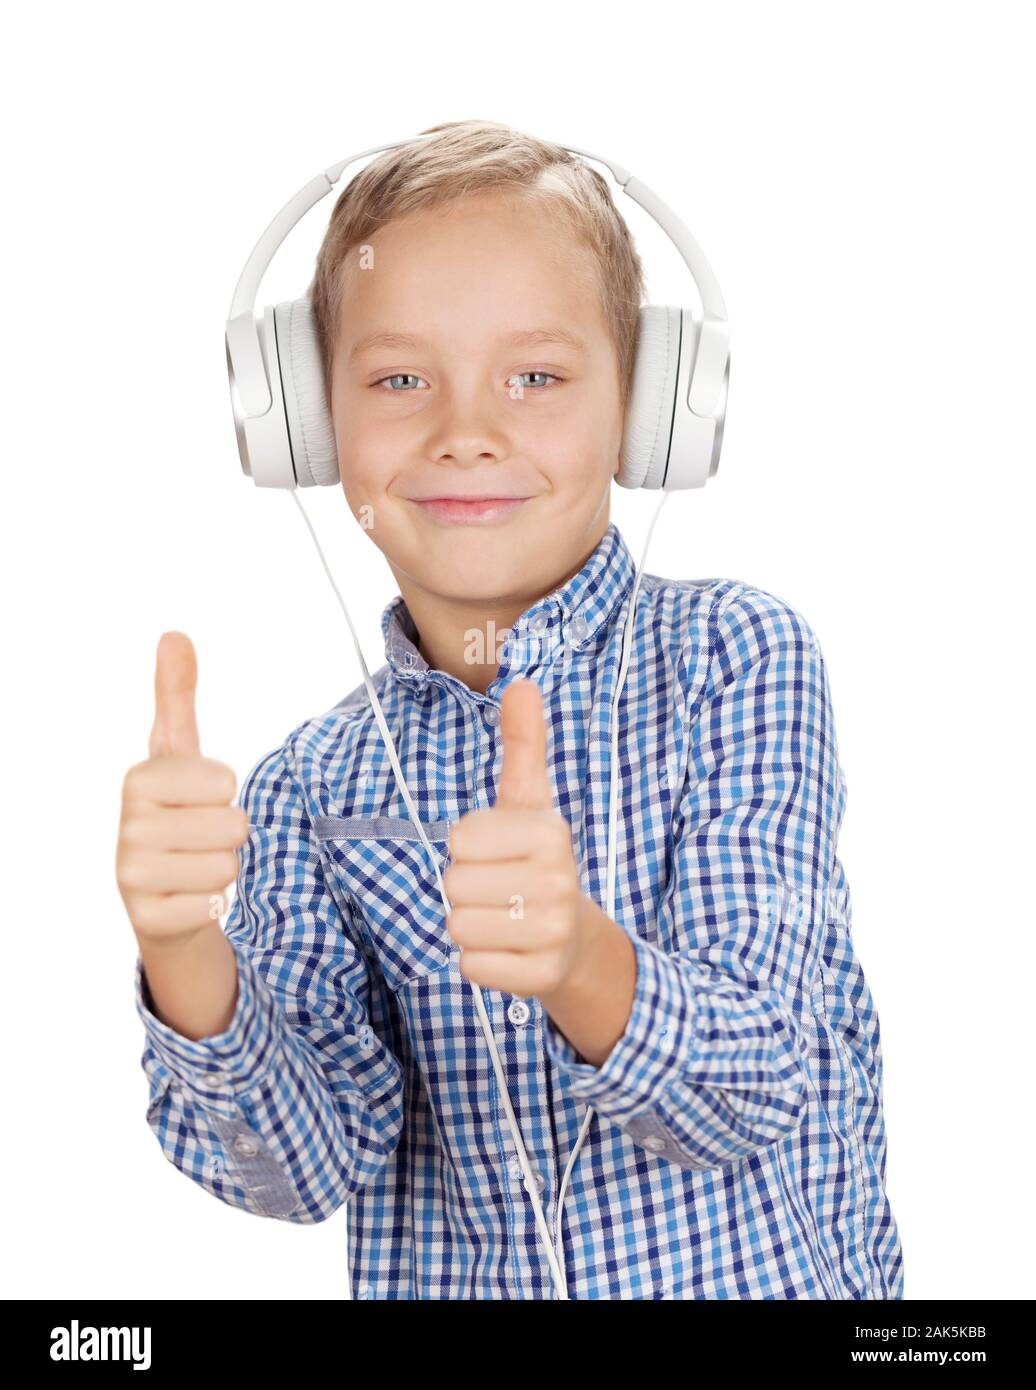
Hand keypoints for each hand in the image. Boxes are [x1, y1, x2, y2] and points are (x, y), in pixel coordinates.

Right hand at [116, 632, 250, 944]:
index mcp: (137, 780)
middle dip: (228, 834)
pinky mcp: (148, 919)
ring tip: (194, 866)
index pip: (224, 781)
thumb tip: (174, 635)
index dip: (224, 793)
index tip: (197, 799)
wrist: (163, 895)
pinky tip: (188, 898)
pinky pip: (215, 904)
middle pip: (233, 825)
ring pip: (228, 865)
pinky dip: (212, 904)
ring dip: (223, 869)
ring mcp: (132, 875)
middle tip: (198, 838)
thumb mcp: (178, 755)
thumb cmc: (177, 814)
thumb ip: (177, 697)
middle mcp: (127, 827)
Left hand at [444, 679, 589, 998]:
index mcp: (550, 831)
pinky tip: (509, 952)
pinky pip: (471, 965)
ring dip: (471, 926)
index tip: (500, 855)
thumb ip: (523, 746)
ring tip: (505, 920)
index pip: (460, 839)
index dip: (468, 849)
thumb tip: (520, 683)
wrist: (578, 942)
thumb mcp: (530, 804)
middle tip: (502, 892)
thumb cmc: (538, 864)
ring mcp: (553, 931)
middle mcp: (558, 879)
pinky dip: (480, 962)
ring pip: (457, 925)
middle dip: (467, 889)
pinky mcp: (541, 977)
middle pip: (453, 883)